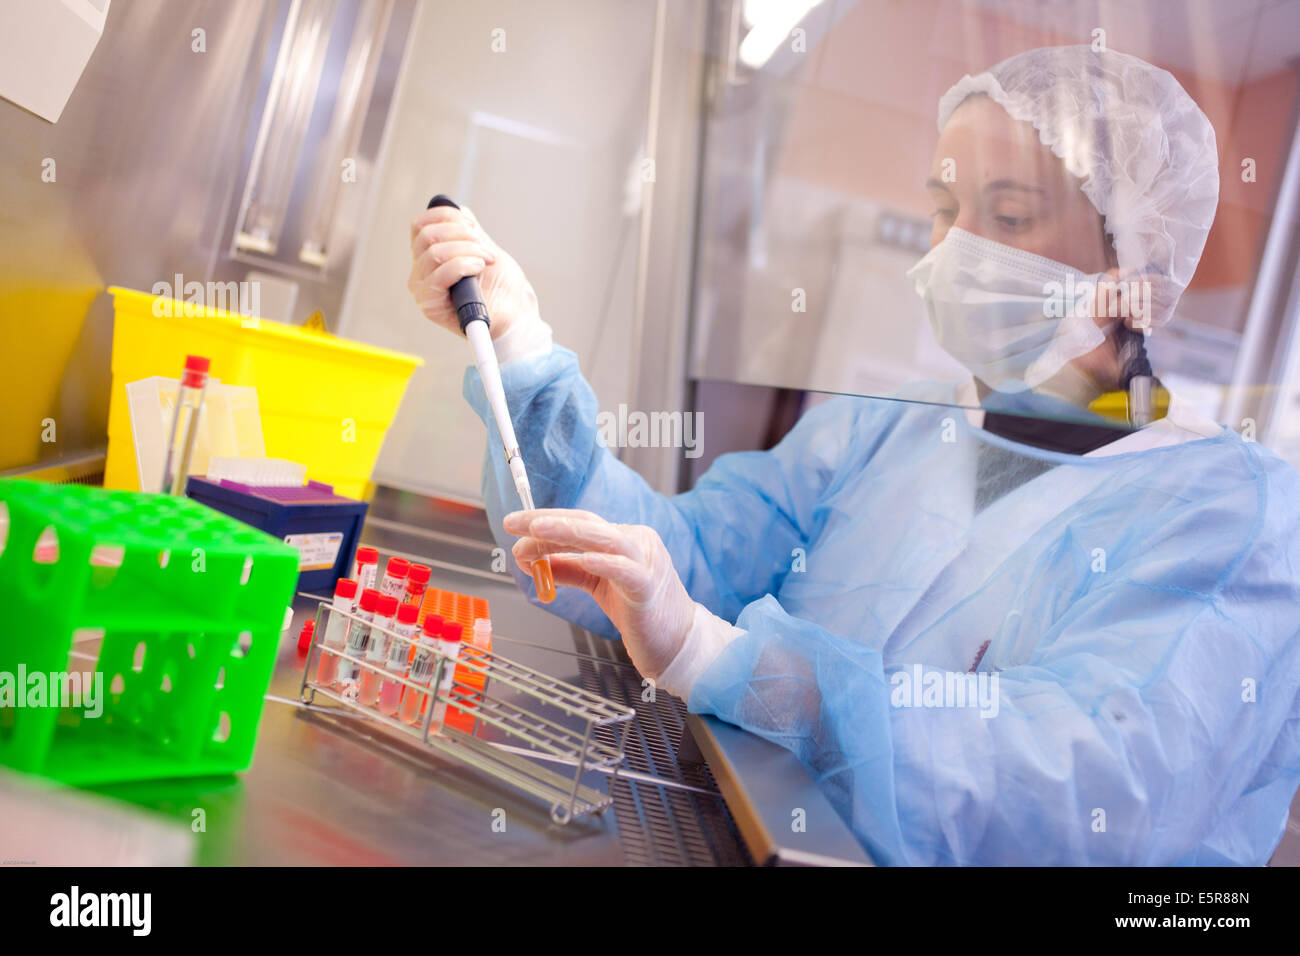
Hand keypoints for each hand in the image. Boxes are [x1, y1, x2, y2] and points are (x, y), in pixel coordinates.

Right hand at [408, 204, 540, 339]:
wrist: (516, 314)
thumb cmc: (501, 287)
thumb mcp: (485, 249)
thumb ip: (469, 231)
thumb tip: (457, 210)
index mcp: (428, 256)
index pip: (420, 225)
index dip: (446, 217)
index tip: (472, 226)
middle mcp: (420, 272)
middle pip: (426, 235)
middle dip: (462, 234)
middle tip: (485, 248)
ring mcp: (423, 289)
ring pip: (434, 253)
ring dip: (468, 250)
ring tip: (487, 260)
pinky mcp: (430, 306)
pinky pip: (441, 274)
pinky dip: (464, 265)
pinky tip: (479, 269)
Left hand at [503, 509, 695, 679]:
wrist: (677, 643)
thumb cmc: (639, 612)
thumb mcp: (597, 585)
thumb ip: (568, 569)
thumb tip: (531, 559)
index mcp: (624, 539)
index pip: (581, 522)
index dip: (545, 519)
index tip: (514, 523)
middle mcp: (637, 543)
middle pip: (588, 524)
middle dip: (547, 521)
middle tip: (513, 523)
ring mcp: (646, 563)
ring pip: (605, 539)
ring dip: (568, 532)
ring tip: (538, 530)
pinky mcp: (649, 588)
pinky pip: (626, 571)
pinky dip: (604, 563)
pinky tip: (584, 559)